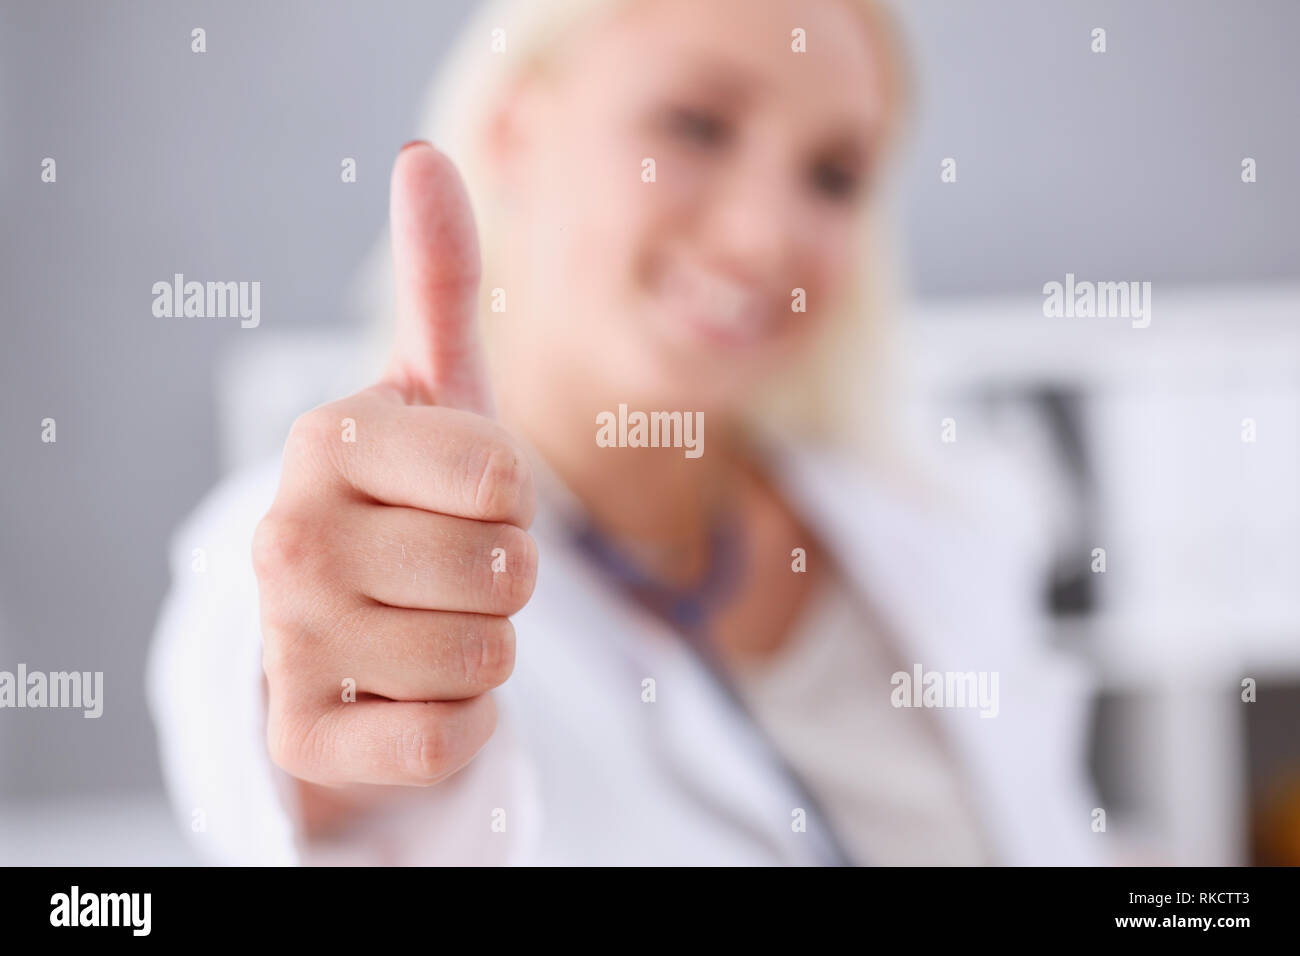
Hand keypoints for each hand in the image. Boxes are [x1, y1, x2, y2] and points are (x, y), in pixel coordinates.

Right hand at [252, 143, 536, 823]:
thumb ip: (439, 282)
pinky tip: (414, 693)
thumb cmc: (413, 503)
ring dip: (488, 649)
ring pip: (485, 658)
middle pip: (505, 570)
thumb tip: (424, 155)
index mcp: (329, 439)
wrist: (350, 633)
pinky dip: (462, 722)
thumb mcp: (436, 396)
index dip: (514, 498)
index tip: (467, 499)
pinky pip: (445, 740)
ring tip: (432, 625)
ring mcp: (286, 642)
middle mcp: (288, 535)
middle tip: (450, 569)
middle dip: (506, 576)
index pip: (504, 476)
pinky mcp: (299, 740)